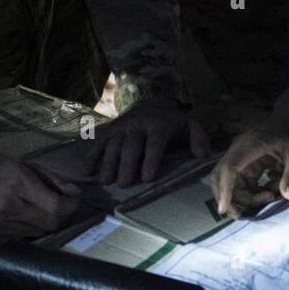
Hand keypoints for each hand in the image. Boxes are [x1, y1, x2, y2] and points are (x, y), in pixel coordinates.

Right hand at [0, 149, 81, 246]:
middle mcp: (7, 210)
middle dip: (62, 215)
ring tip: (39, 210)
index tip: (74, 197)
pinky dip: (27, 231)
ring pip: (36, 234)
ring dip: (44, 224)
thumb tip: (73, 194)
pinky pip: (19, 241)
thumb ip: (51, 180)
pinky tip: (21, 218)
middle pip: (49, 225)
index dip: (71, 205)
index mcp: (17, 186)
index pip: (55, 208)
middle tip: (62, 205)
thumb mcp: (24, 166)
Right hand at [89, 98, 209, 187]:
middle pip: (131, 146)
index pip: (155, 142)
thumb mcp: (190, 127)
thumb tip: (202, 155)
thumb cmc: (173, 124)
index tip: (148, 178)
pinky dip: (92, 156)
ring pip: (113, 145)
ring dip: (109, 163)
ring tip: (107, 182)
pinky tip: (87, 172)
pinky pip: (99, 142)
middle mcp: (138, 125)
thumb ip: (198, 139)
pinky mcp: (110, 130)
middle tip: (124, 184)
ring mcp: (122, 127)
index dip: (151, 159)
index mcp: (159, 125)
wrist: (152, 105)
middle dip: (127, 165)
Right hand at [210, 83, 288, 218]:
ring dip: (243, 195)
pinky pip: (240, 180)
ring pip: (230, 180)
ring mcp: (242, 155)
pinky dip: (250, 191)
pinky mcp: (246, 161)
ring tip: (269, 197)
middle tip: (240, 215)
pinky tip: (268, 192)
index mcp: (252, 144)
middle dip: (226, 197)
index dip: (225, 189)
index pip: (230, 167)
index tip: (224, 209)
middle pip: (221, 175)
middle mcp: (240, 149)